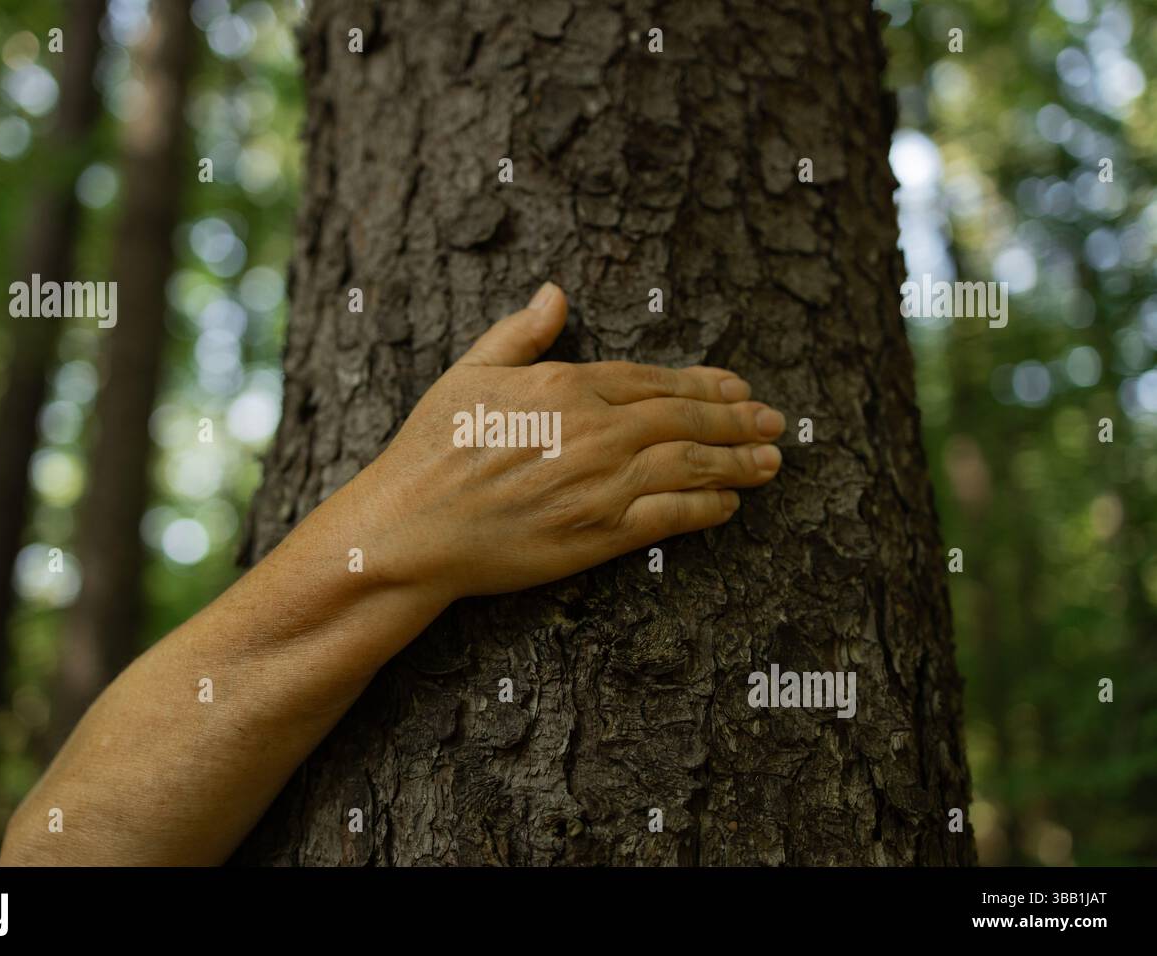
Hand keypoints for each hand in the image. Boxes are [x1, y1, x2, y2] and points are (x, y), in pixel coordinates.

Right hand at [319, 282, 785, 604]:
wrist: (412, 526)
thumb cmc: (432, 448)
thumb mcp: (469, 373)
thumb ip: (520, 332)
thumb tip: (556, 292)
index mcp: (567, 386)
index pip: (654, 380)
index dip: (704, 384)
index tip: (738, 386)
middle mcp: (595, 431)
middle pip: (684, 420)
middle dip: (736, 419)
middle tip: (773, 422)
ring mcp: (601, 484)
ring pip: (689, 466)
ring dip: (736, 463)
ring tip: (769, 461)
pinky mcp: (598, 534)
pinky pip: (669, 517)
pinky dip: (705, 510)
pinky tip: (729, 506)